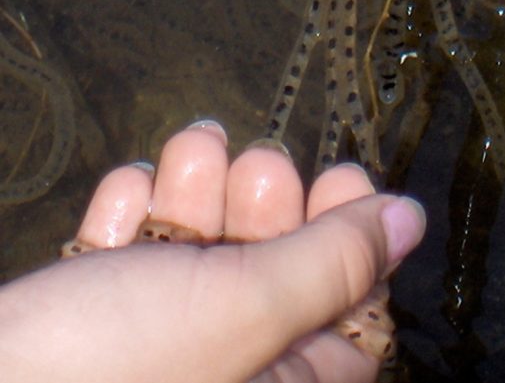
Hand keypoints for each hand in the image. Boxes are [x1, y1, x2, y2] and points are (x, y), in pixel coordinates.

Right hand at [0, 123, 425, 382]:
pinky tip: (127, 193)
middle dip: (263, 203)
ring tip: (191, 150)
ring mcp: (149, 350)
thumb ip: (331, 263)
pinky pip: (128, 262)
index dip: (351, 239)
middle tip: (257, 166)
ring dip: (196, 191)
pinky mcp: (87, 325)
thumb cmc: (116, 365)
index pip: (349, 315)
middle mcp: (218, 373)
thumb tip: (412, 220)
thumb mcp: (243, 309)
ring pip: (196, 255)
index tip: (341, 173)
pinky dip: (132, 218)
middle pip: (270, 273)